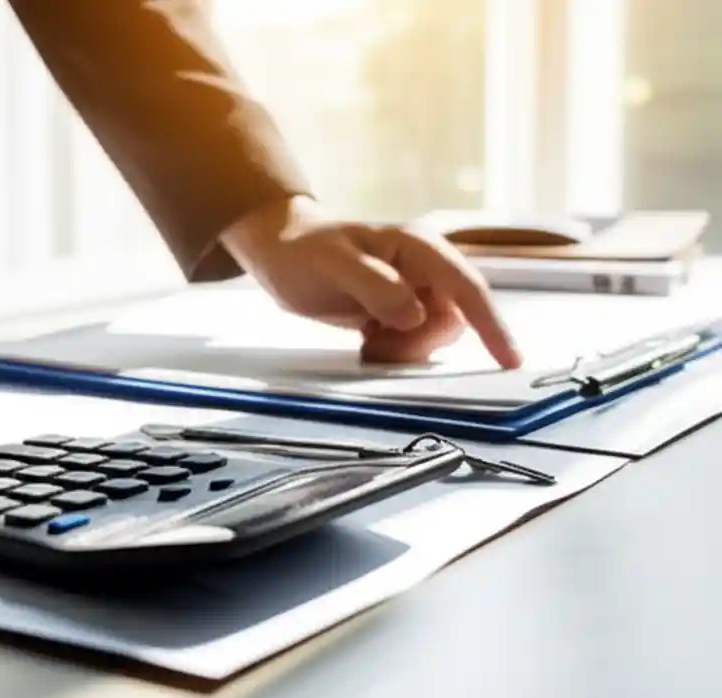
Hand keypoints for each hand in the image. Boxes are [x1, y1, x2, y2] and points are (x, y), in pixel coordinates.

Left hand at [220, 196, 520, 367]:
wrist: (279, 252)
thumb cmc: (303, 251)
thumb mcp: (334, 266)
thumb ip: (376, 288)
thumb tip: (415, 315)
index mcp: (419, 247)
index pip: (467, 288)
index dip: (492, 325)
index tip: (509, 360)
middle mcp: (426, 267)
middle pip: (451, 320)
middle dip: (418, 343)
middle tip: (372, 344)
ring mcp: (415, 289)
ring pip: (434, 335)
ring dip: (404, 349)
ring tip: (365, 339)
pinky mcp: (401, 310)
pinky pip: (415, 341)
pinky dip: (394, 350)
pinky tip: (367, 339)